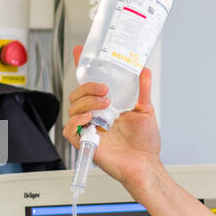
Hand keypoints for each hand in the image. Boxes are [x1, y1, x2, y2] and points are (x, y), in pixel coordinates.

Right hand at [61, 44, 162, 190]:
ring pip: (73, 108)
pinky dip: (77, 121)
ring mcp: (89, 129)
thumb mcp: (145, 110)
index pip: (89, 85)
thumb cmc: (144, 144)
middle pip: (77, 95)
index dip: (82, 69)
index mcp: (106, 107)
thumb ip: (143, 90)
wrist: (145, 164)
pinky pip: (70, 129)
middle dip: (88, 87)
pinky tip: (90, 118)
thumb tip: (144, 70)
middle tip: (104, 89)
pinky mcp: (85, 143)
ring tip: (105, 104)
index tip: (79, 51)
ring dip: (87, 102)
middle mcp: (95, 117)